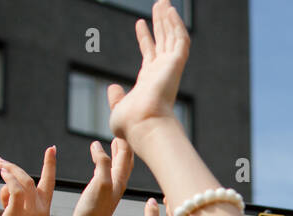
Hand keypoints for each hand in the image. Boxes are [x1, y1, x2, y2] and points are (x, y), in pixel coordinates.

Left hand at [0, 147, 54, 215]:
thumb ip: (11, 204)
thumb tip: (4, 189)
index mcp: (42, 212)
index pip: (49, 184)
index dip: (50, 165)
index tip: (51, 149)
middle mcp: (39, 210)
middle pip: (33, 178)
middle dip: (16, 166)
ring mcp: (29, 212)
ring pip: (24, 181)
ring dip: (9, 169)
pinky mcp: (16, 214)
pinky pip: (16, 189)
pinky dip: (9, 179)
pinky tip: (1, 173)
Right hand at [61, 139, 133, 215]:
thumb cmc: (93, 212)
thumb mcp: (101, 182)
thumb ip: (102, 163)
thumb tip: (99, 146)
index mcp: (118, 182)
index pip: (125, 158)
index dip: (124, 144)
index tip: (123, 130)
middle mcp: (115, 187)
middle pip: (123, 164)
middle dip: (122, 149)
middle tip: (120, 136)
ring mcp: (105, 194)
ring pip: (113, 171)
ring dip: (113, 158)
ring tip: (110, 146)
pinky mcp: (95, 200)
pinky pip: (101, 179)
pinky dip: (100, 168)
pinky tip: (95, 169)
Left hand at [106, 0, 189, 144]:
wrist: (143, 125)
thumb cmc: (131, 124)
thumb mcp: (118, 108)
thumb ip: (117, 98)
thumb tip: (113, 88)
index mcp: (149, 82)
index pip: (149, 54)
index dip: (145, 38)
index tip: (141, 23)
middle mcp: (162, 73)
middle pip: (163, 42)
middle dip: (161, 23)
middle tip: (160, 6)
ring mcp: (170, 68)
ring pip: (172, 38)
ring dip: (168, 19)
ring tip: (164, 2)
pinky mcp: (175, 65)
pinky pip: (179, 39)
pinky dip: (176, 25)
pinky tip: (170, 10)